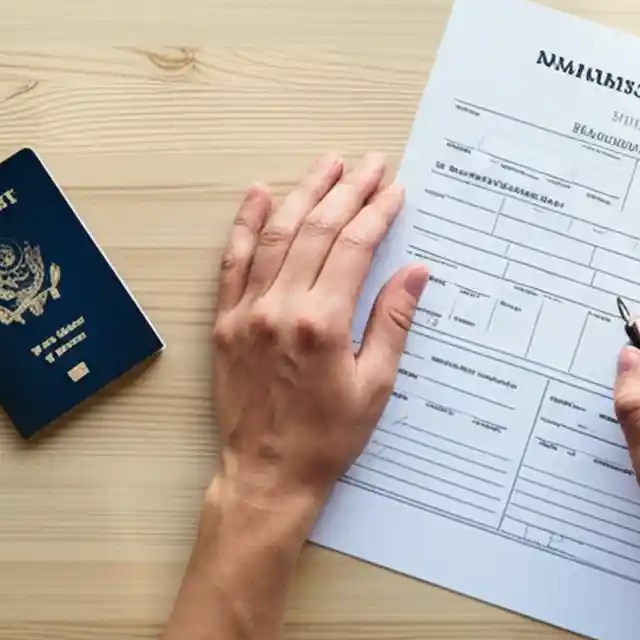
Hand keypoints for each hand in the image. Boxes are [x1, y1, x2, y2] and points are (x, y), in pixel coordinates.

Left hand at [161, 153, 427, 639]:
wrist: (267, 476)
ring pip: (276, 235)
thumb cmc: (327, 439)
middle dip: (346, 191)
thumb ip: (393, 321)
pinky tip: (259, 195)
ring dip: (303, 193)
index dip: (376, 213)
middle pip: (316, 230)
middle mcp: (280, 308)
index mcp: (323, 323)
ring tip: (327, 164)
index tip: (393, 189)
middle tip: (369, 163)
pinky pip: (234, 261)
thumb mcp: (375, 384)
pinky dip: (246, 224)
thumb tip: (415, 271)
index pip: (353, 248)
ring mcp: (247, 312)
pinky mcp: (224, 322)